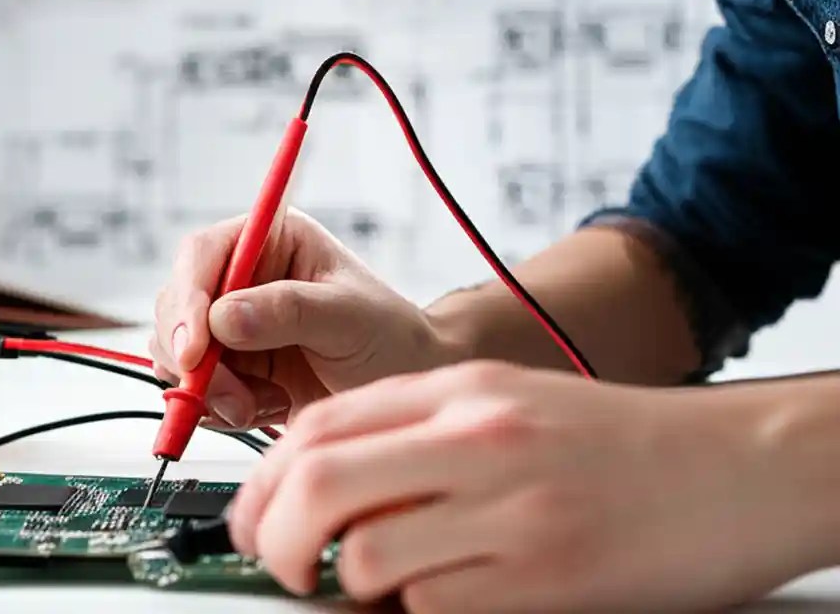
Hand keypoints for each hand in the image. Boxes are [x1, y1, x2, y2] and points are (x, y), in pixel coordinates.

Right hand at [150, 208, 456, 430]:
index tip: (194, 349)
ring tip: (259, 404)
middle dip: (193, 358)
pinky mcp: (227, 369)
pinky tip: (267, 407)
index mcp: (270, 240)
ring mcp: (229, 327)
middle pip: (175, 307)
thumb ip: (288, 311)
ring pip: (175, 353)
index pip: (202, 255)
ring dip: (208, 390)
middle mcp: (241, 279)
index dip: (187, 300)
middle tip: (228, 396)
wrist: (402, 390)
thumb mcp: (348, 317)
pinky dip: (220, 410)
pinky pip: (193, 391)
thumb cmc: (391, 338)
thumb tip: (224, 318)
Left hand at [225, 361, 819, 612]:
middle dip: (275, 535)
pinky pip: (432, 609)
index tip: (250, 518)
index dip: (262, 480)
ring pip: (367, 558)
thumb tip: (319, 479)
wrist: (735, 470)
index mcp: (460, 393)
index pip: (319, 427)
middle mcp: (477, 441)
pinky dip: (419, 613)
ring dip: (353, 586)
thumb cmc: (618, 443)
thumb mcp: (506, 402)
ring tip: (380, 588)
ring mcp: (510, 510)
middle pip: (320, 485)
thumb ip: (413, 429)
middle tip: (283, 563)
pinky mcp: (543, 579)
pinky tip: (449, 598)